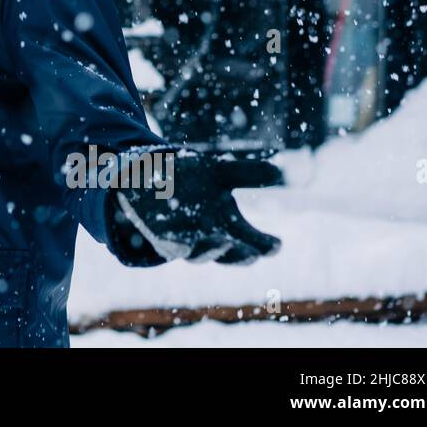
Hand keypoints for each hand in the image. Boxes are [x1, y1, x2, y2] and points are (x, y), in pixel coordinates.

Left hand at [105, 150, 282, 266]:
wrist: (150, 178)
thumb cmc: (193, 178)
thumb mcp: (220, 172)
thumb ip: (246, 173)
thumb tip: (276, 171)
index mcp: (231, 226)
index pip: (255, 242)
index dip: (266, 246)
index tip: (276, 243)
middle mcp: (211, 238)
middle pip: (230, 254)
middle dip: (241, 254)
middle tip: (252, 253)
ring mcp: (187, 240)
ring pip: (200, 253)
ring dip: (211, 249)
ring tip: (222, 240)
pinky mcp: (161, 237)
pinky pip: (171, 246)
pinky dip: (179, 245)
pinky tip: (185, 242)